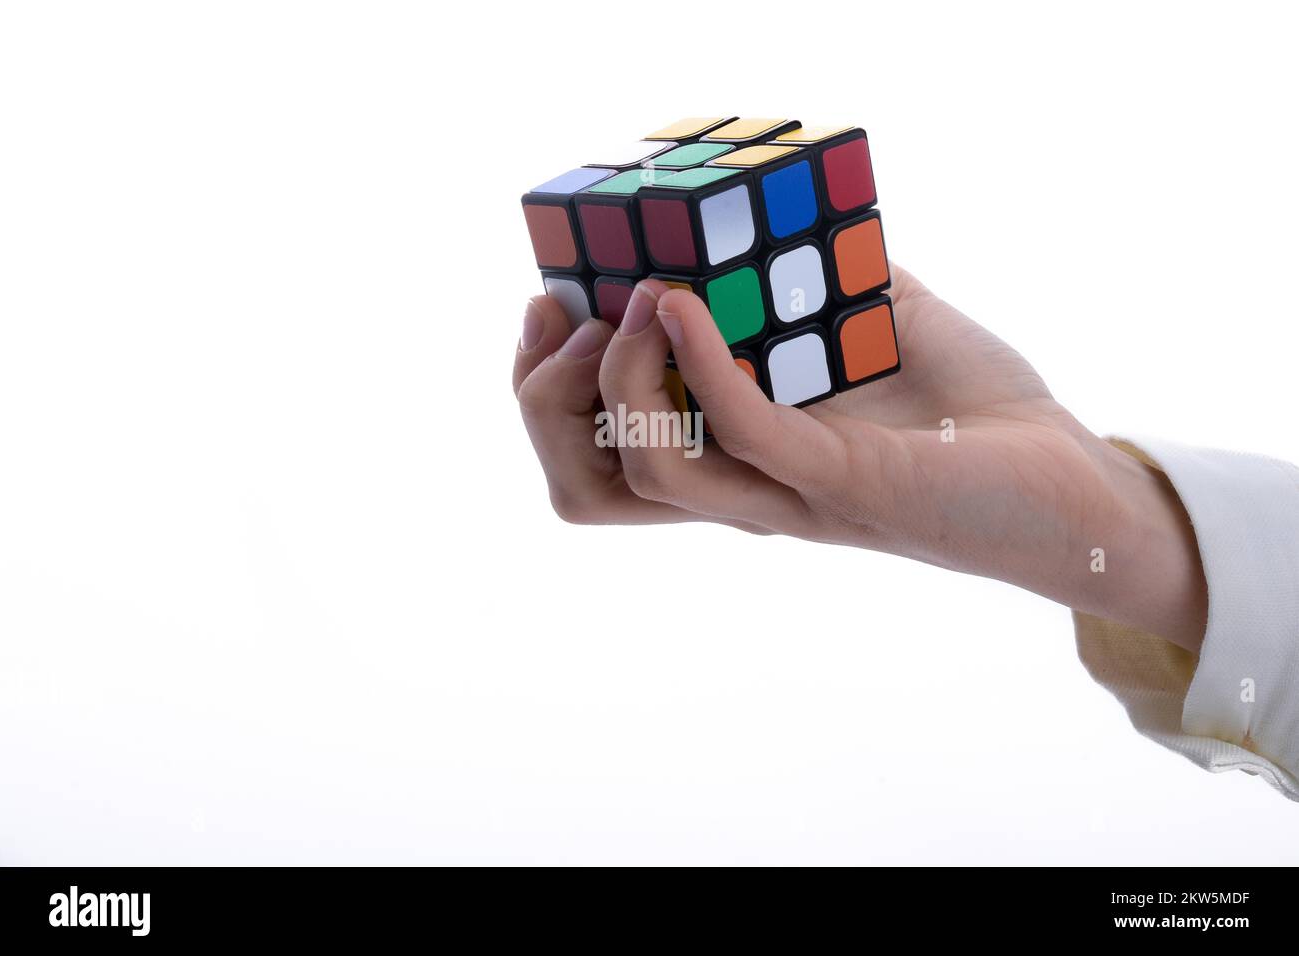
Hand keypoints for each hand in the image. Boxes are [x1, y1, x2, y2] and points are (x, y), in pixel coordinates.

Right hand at [512, 267, 1206, 651]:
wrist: (1067, 480)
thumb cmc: (977, 415)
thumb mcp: (878, 321)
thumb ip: (815, 279)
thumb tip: (770, 211)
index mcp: (738, 455)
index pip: (603, 447)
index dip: (549, 384)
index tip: (550, 298)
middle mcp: (744, 485)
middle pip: (590, 480)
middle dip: (545, 397)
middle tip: (561, 311)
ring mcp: (784, 491)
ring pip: (644, 468)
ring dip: (618, 377)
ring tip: (640, 298)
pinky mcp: (836, 479)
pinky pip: (739, 428)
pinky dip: (699, 361)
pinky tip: (688, 301)